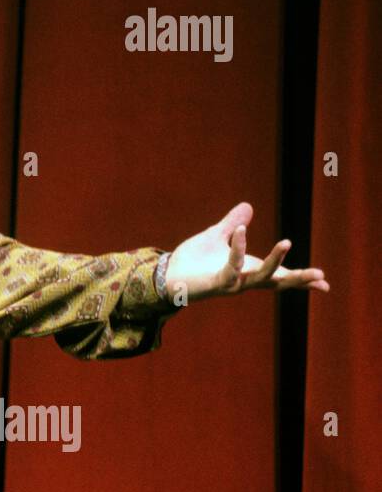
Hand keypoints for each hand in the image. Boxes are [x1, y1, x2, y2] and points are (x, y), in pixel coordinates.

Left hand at [164, 201, 329, 303]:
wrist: (166, 275)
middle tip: (322, 276)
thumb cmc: (193, 261)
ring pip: (259, 277)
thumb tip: (248, 206)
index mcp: (249, 271)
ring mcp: (232, 284)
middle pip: (278, 282)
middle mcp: (244, 281)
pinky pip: (231, 266)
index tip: (325, 282)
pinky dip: (237, 248)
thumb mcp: (217, 237)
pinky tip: (240, 231)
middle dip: (299, 279)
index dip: (301, 279)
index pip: (279, 276)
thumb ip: (233, 224)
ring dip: (274, 261)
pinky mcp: (216, 284)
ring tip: (287, 242)